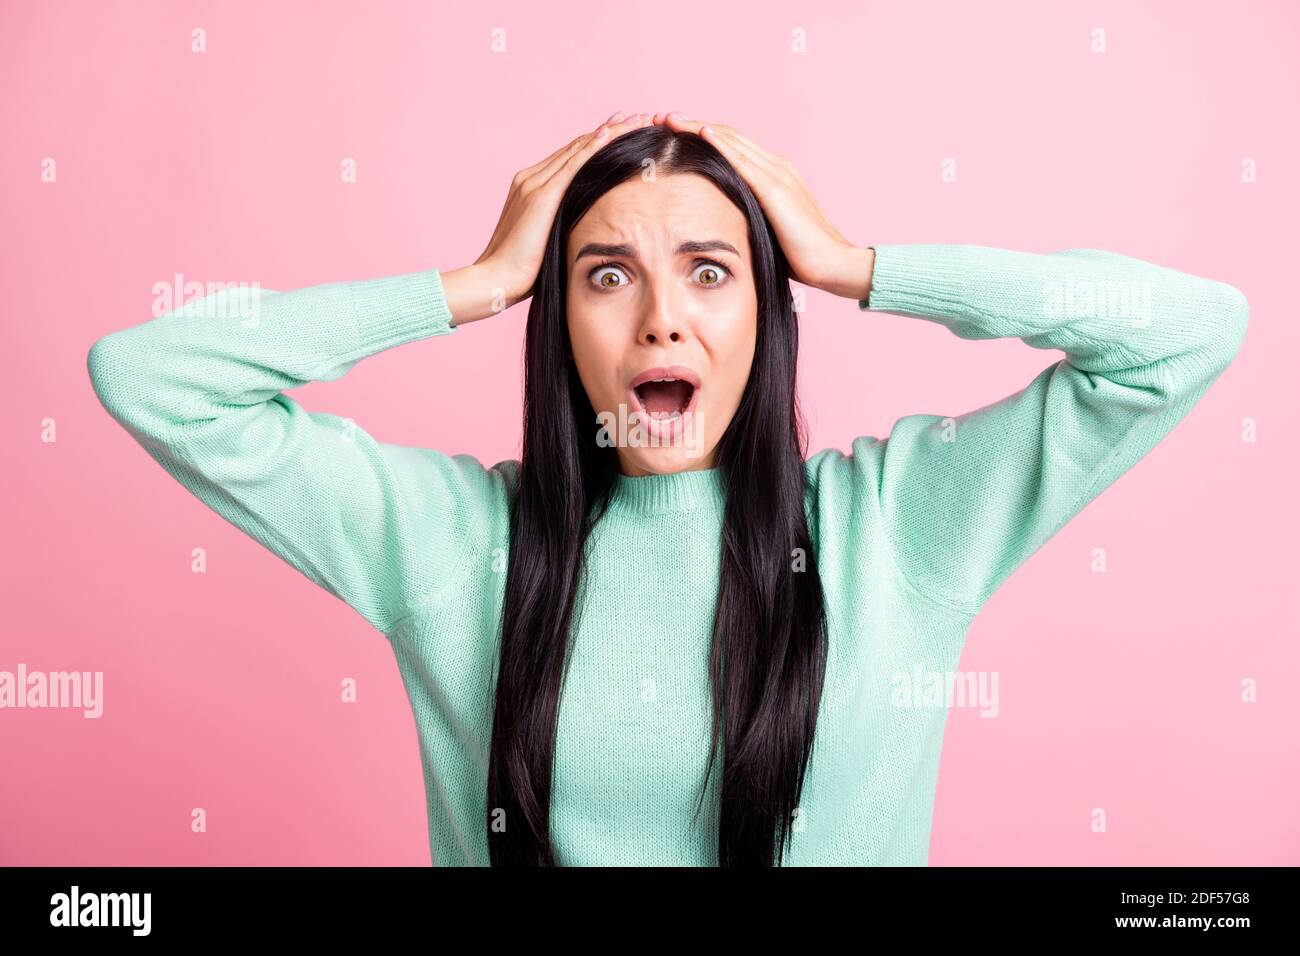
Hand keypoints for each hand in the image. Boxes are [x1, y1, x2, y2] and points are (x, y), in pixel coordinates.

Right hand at [443, 112, 655, 324]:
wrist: (496, 278)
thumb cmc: (520, 271)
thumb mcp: (546, 241)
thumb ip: (561, 227)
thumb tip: (585, 232)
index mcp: (531, 188)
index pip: (570, 159)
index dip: (596, 144)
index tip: (620, 132)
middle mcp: (531, 178)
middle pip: (577, 147)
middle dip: (610, 131)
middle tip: (638, 118)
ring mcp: (534, 184)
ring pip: (578, 149)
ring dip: (610, 133)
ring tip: (637, 119)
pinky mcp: (541, 196)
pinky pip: (573, 164)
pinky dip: (593, 147)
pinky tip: (610, 134)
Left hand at [652, 112, 874, 301]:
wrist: (833, 263)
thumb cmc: (801, 255)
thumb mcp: (767, 229)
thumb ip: (748, 216)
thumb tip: (721, 224)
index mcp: (774, 175)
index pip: (732, 147)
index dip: (701, 136)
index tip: (673, 133)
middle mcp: (776, 166)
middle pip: (727, 136)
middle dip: (692, 125)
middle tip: (660, 118)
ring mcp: (778, 175)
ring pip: (731, 141)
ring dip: (697, 127)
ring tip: (669, 119)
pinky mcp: (776, 190)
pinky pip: (743, 161)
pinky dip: (721, 144)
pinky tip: (701, 133)